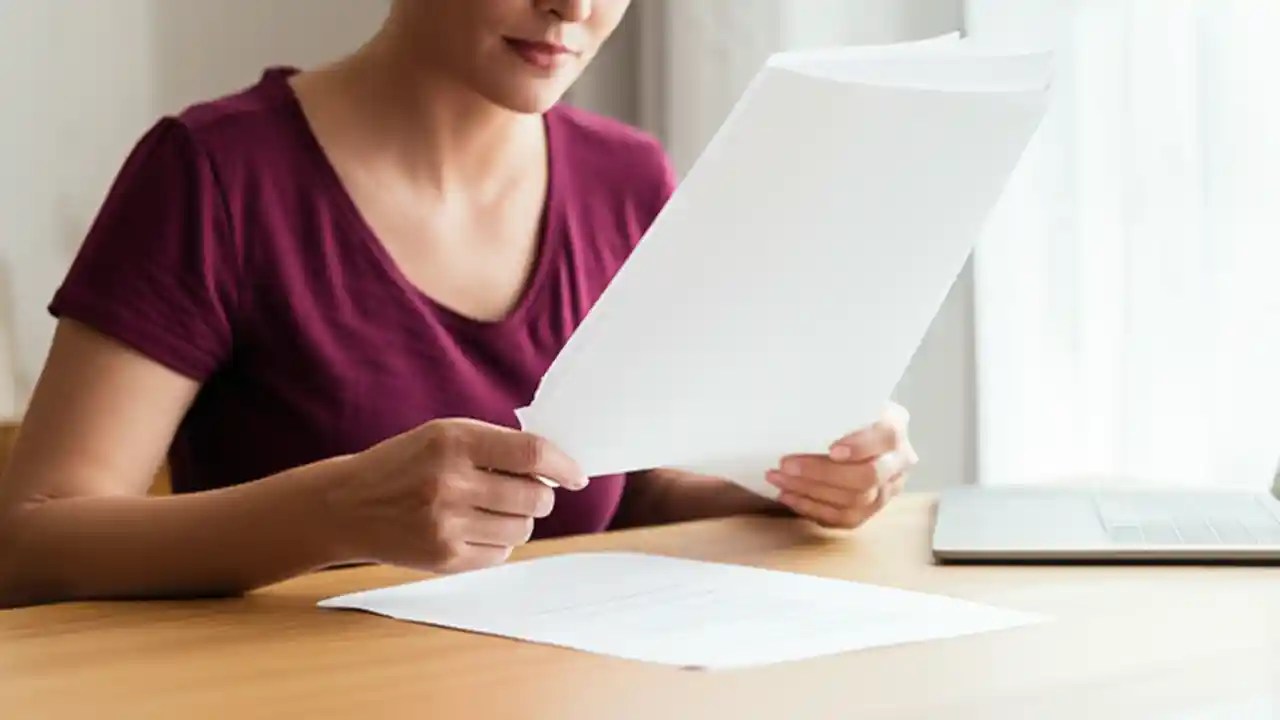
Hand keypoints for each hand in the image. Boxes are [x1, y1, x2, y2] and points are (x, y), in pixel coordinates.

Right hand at [327, 419, 587, 572]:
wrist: (347, 505)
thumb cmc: (405, 464)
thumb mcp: (444, 435)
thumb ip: (496, 445)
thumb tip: (556, 466)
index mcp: (453, 441)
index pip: (531, 454)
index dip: (563, 466)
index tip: (576, 475)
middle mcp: (450, 483)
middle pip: (534, 497)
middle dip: (540, 496)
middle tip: (525, 492)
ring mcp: (446, 524)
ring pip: (523, 530)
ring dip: (519, 520)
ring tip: (492, 510)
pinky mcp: (444, 558)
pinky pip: (501, 554)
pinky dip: (497, 542)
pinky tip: (472, 529)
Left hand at [765, 403, 916, 528]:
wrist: (857, 435)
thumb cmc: (844, 415)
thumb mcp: (845, 403)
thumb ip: (832, 410)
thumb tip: (793, 410)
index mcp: (895, 427)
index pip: (886, 438)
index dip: (860, 446)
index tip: (832, 449)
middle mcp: (898, 462)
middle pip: (867, 476)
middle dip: (822, 473)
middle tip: (786, 465)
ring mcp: (887, 491)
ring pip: (854, 501)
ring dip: (810, 492)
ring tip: (778, 479)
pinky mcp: (870, 512)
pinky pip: (843, 519)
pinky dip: (812, 508)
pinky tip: (788, 497)